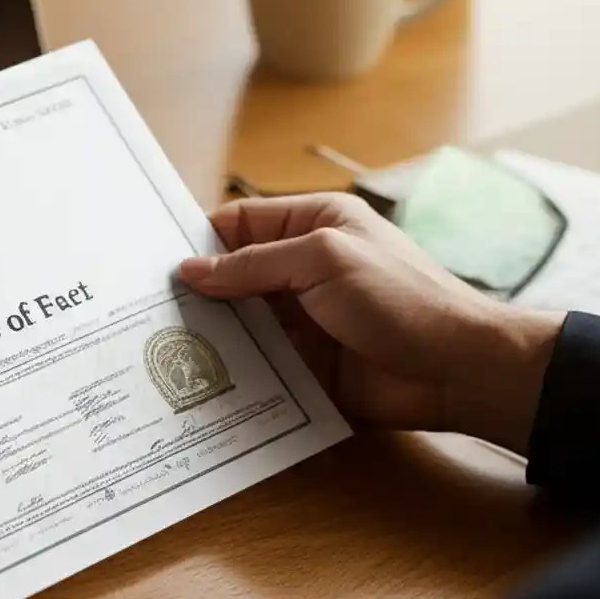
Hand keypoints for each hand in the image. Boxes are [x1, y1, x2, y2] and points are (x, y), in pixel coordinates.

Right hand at [178, 193, 563, 453]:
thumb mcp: (323, 261)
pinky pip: (255, 361)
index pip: (239, 223)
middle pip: (232, 274)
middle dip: (196, 289)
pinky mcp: (301, 363)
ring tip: (158, 344)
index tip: (156, 263)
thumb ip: (254, 264)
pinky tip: (193, 376)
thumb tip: (190, 270)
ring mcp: (300, 318)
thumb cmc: (399, 298)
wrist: (455, 370)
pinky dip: (229, 367)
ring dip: (209, 331)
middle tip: (144, 307)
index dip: (201, 240)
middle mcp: (301, 268)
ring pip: (238, 320)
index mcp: (312, 225)